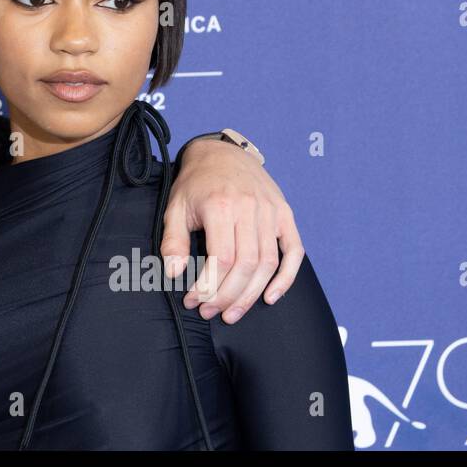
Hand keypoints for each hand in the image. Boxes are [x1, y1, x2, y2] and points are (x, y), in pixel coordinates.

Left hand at [159, 136, 303, 323]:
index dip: (207, 286)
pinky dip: (286, 277)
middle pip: (246, 265)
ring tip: (232, 312)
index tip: (193, 300)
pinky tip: (270, 297)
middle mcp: (250, 209)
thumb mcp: (175, 207)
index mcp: (221, 206)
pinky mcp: (285, 214)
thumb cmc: (195, 183)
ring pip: (268, 263)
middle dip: (227, 296)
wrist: (222, 153)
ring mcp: (271, 212)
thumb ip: (173, 240)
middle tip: (211, 312)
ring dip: (251, 294)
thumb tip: (173, 273)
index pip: (220, 259)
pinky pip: (293, 251)